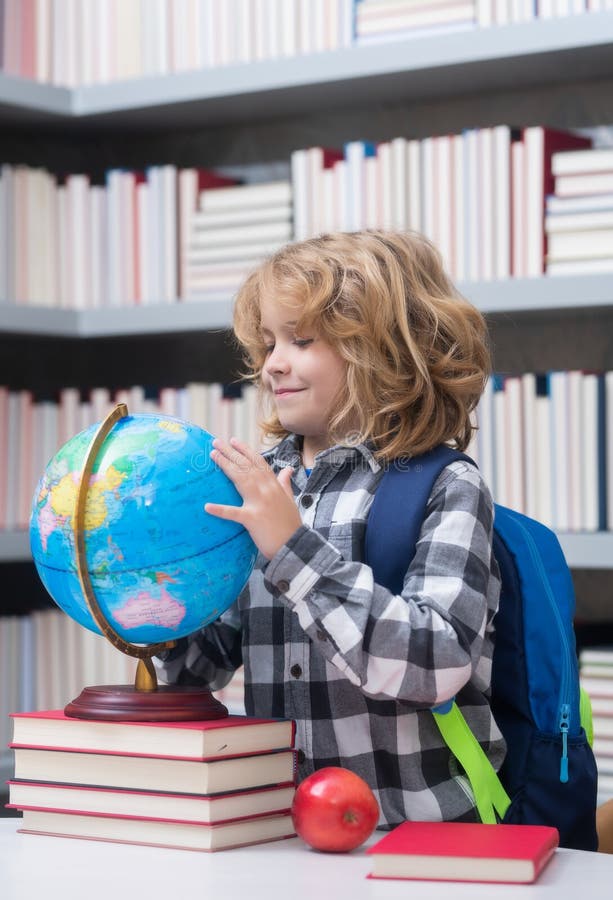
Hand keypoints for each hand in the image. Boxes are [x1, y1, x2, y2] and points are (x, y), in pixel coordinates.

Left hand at [205, 437, 301, 559]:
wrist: (296, 545)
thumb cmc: (291, 525)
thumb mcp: (290, 500)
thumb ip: (285, 484)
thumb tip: (287, 469)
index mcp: (275, 486)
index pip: (258, 462)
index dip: (245, 450)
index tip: (233, 441)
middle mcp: (267, 490)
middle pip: (246, 466)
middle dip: (231, 453)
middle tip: (216, 442)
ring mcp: (260, 503)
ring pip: (240, 479)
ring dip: (226, 465)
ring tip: (213, 455)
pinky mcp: (252, 519)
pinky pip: (234, 513)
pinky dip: (220, 510)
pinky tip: (207, 506)